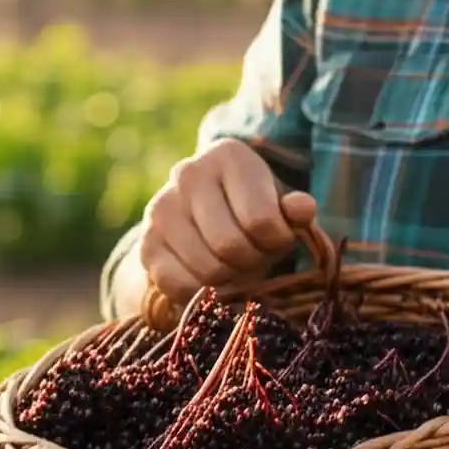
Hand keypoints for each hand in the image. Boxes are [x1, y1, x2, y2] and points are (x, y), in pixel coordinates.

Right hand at [139, 138, 309, 304]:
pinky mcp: (146, 243)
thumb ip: (297, 210)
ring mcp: (160, 208)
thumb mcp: (281, 204)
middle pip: (230, 245)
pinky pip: (177, 284)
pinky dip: (201, 293)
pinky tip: (213, 279)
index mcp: (228, 155)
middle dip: (253, 261)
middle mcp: (188, 173)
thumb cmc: (253, 209)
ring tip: (236, 265)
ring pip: (206, 268)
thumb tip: (302, 209)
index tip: (278, 239)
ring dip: (230, 279)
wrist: (205, 218)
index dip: (278, 240)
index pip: (261, 219)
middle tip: (256, 256)